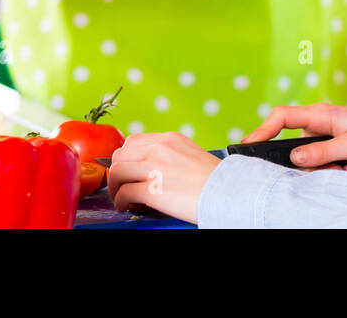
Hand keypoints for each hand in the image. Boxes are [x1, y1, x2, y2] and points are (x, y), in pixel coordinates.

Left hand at [106, 132, 220, 223]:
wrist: (230, 193)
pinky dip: (120, 201)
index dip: (126, 157)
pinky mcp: (152, 190)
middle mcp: (160, 149)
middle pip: (121, 154)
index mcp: (170, 139)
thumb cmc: (216, 180)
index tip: (127, 168)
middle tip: (121, 184)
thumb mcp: (192, 155)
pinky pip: (124, 193)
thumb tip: (155, 168)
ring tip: (120, 196)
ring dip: (115, 186)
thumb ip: (172, 156)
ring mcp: (154, 168)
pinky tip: (125, 206)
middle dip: (118, 170)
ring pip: (118, 172)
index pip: (133, 141)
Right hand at [241, 102, 346, 171]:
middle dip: (307, 164)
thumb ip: (323, 152)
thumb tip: (294, 159)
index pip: (282, 117)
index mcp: (320, 114)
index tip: (247, 145)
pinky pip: (320, 161)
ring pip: (307, 158)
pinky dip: (333, 168)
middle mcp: (317, 122)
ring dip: (325, 168)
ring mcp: (323, 135)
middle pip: (292, 145)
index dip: (262, 129)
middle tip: (331, 170)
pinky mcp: (330, 146)